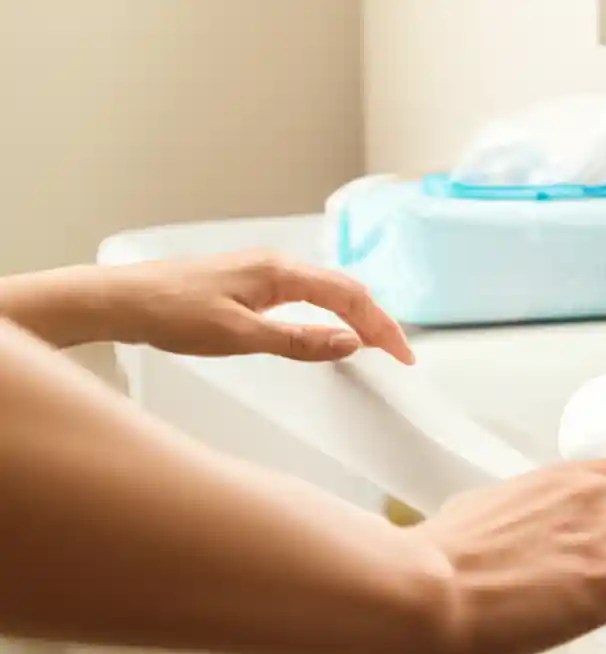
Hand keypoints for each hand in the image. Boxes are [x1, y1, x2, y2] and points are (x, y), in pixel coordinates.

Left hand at [110, 250, 413, 362]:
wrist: (122, 301)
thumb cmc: (172, 313)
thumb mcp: (240, 336)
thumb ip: (300, 340)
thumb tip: (350, 343)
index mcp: (281, 271)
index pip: (350, 296)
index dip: (382, 326)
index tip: (402, 355)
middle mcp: (278, 265)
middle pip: (345, 289)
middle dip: (377, 320)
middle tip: (398, 354)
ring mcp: (264, 273)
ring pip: (327, 291)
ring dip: (356, 316)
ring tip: (375, 344)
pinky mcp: (251, 284)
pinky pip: (306, 295)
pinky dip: (330, 313)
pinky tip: (330, 330)